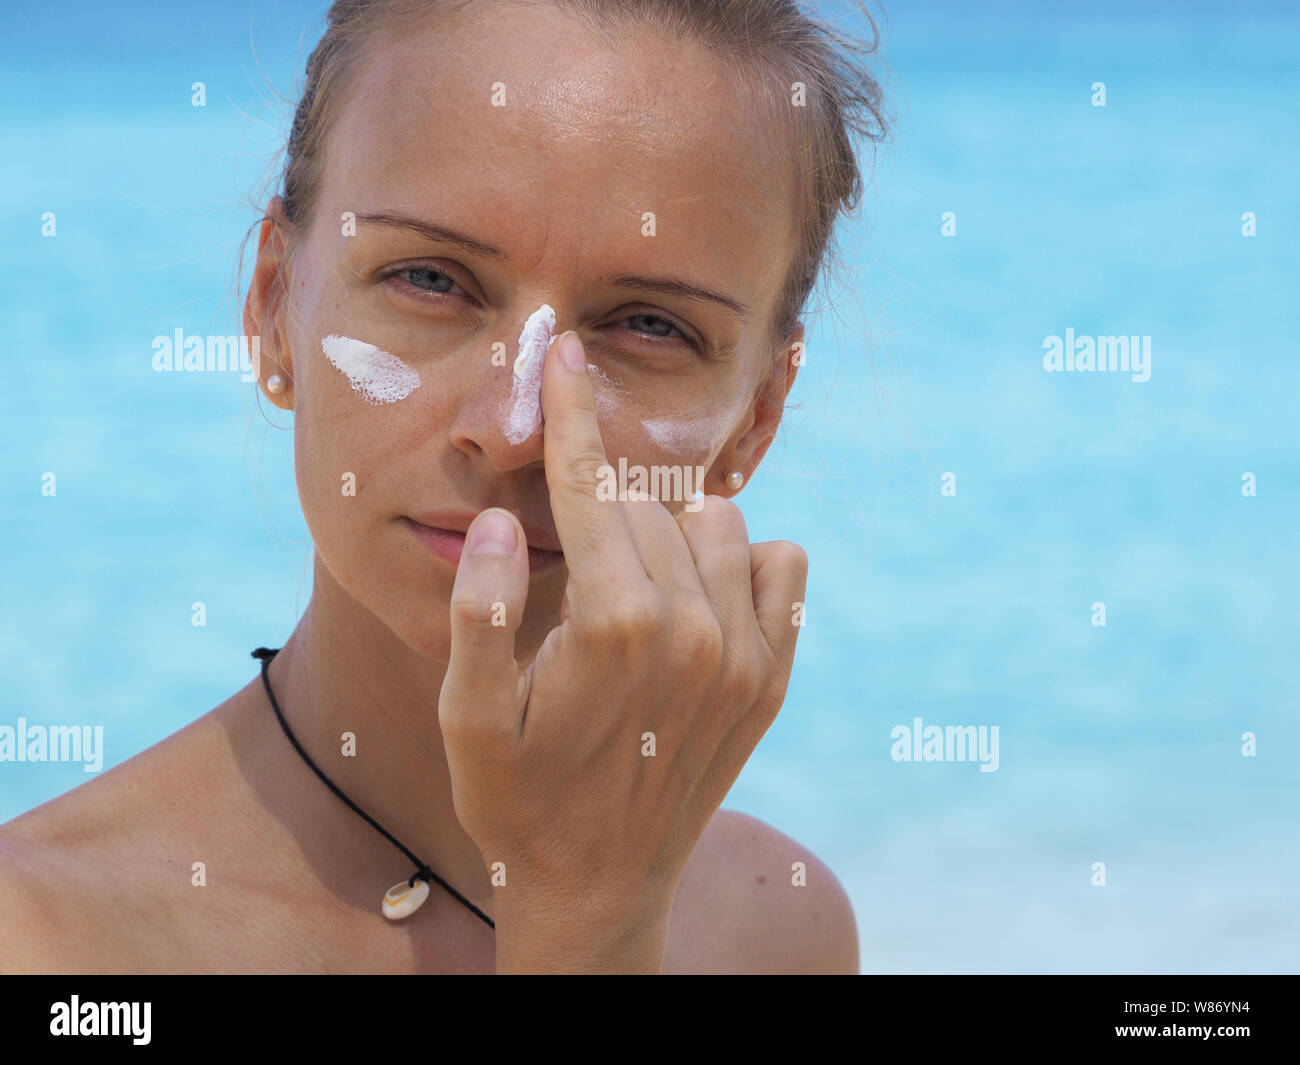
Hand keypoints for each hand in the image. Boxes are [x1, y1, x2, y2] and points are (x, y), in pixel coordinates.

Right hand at [438, 329, 807, 968]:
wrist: (600, 886)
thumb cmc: (518, 800)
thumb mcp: (464, 718)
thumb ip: (480, 610)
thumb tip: (503, 521)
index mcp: (612, 625)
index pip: (587, 488)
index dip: (568, 415)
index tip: (566, 351)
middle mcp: (694, 629)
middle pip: (648, 502)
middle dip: (603, 492)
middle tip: (570, 526)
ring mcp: (746, 654)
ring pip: (717, 520)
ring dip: (670, 525)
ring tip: (626, 575)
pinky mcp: (774, 677)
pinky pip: (782, 564)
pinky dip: (743, 556)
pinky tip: (698, 593)